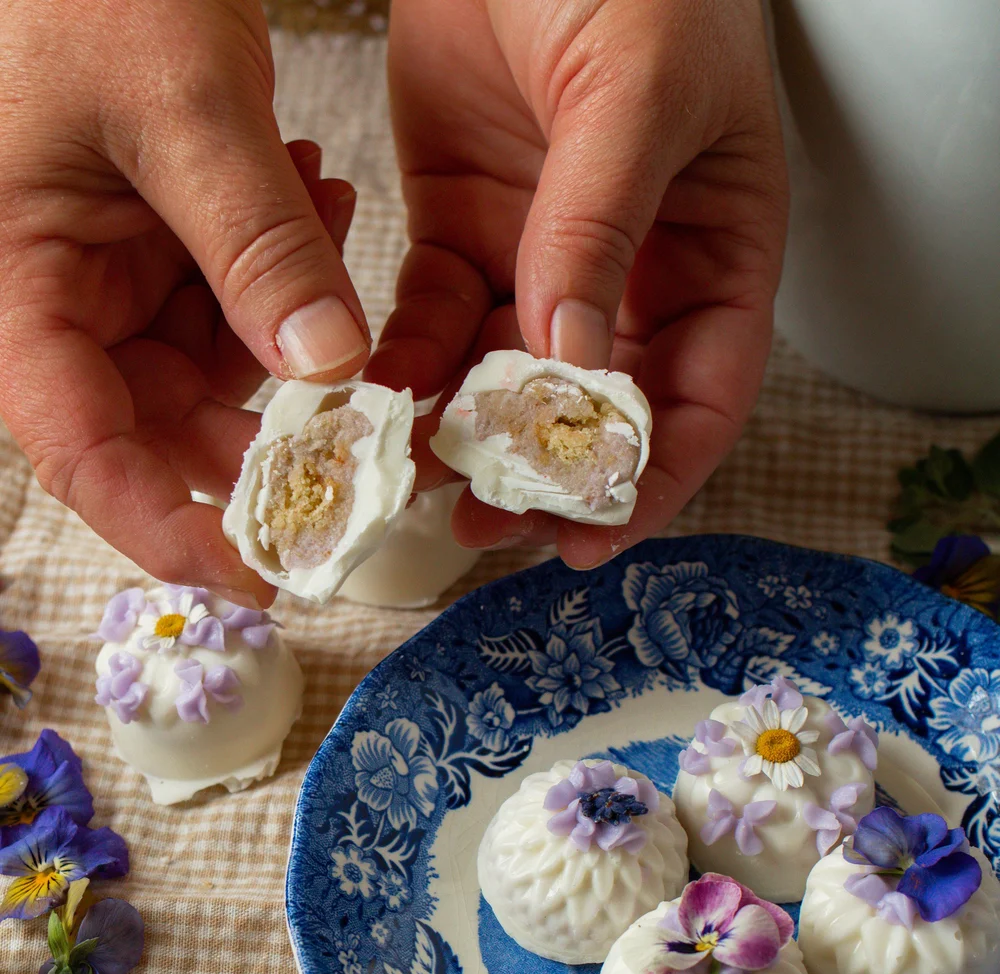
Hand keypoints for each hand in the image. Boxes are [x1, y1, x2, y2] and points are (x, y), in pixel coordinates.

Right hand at [0, 0, 370, 603]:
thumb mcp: (180, 103)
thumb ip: (255, 242)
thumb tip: (332, 368)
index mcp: (15, 287)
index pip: (82, 454)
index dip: (169, 528)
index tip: (264, 574)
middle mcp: (57, 299)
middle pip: (159, 425)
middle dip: (267, 429)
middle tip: (363, 423)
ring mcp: (110, 274)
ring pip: (213, 367)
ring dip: (293, 330)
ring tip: (324, 215)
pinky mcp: (158, 242)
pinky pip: (235, 300)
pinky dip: (289, 270)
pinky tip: (318, 192)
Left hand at [370, 0, 787, 566]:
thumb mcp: (637, 93)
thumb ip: (601, 227)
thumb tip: (568, 358)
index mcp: (715, 250)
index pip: (700, 392)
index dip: (652, 473)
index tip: (590, 531)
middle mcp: (632, 271)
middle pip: (594, 407)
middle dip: (542, 475)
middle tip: (486, 526)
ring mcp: (541, 255)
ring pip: (504, 378)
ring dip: (462, 435)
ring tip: (416, 480)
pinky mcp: (460, 227)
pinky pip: (432, 319)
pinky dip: (406, 362)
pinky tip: (379, 395)